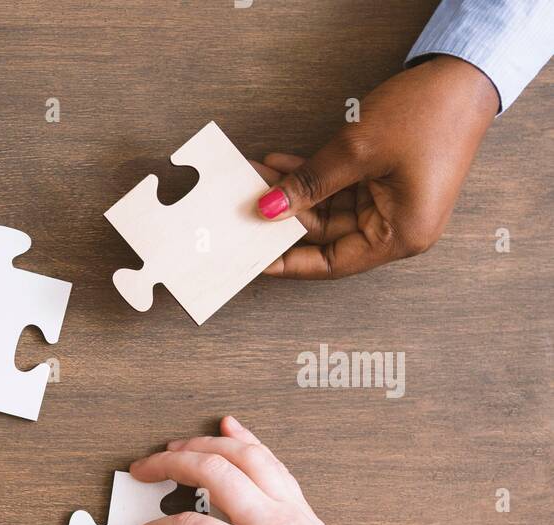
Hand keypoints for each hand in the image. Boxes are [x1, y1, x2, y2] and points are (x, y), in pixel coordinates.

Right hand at [126, 416, 411, 524]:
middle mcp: (272, 524)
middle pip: (213, 471)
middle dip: (170, 464)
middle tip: (144, 469)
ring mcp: (293, 513)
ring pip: (247, 456)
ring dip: (208, 444)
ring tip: (179, 446)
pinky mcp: (306, 514)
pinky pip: (274, 465)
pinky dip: (249, 442)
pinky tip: (233, 429)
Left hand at [254, 56, 497, 277]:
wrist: (465, 73)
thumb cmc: (428, 113)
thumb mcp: (357, 151)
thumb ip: (310, 183)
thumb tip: (268, 208)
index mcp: (402, 235)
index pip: (333, 263)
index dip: (290, 262)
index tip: (254, 259)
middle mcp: (398, 227)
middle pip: (327, 235)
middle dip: (285, 215)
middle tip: (246, 203)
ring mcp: (392, 204)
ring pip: (329, 209)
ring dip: (295, 190)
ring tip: (257, 176)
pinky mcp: (386, 183)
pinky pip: (339, 189)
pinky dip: (312, 176)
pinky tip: (280, 164)